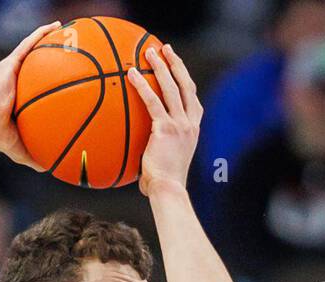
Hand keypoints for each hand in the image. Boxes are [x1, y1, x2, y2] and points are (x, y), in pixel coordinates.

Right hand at [0, 21, 59, 168]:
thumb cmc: (1, 140)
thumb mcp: (23, 148)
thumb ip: (36, 155)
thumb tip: (50, 170)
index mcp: (18, 95)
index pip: (35, 81)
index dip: (48, 72)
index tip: (64, 68)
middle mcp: (14, 79)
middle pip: (35, 59)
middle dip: (50, 48)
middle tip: (68, 42)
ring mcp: (10, 70)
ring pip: (31, 46)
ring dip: (46, 35)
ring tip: (63, 26)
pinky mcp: (9, 65)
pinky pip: (27, 45)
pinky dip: (40, 35)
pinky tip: (54, 27)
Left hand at [127, 44, 201, 196]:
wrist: (168, 189)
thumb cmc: (163, 183)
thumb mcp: (163, 160)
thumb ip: (156, 149)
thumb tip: (138, 151)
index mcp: (193, 129)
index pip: (191, 98)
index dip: (185, 79)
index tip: (177, 66)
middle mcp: (190, 123)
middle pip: (184, 85)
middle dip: (175, 64)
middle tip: (164, 49)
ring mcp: (180, 124)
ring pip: (171, 88)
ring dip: (161, 66)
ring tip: (149, 51)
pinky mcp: (166, 128)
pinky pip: (152, 102)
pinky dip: (142, 86)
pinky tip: (131, 74)